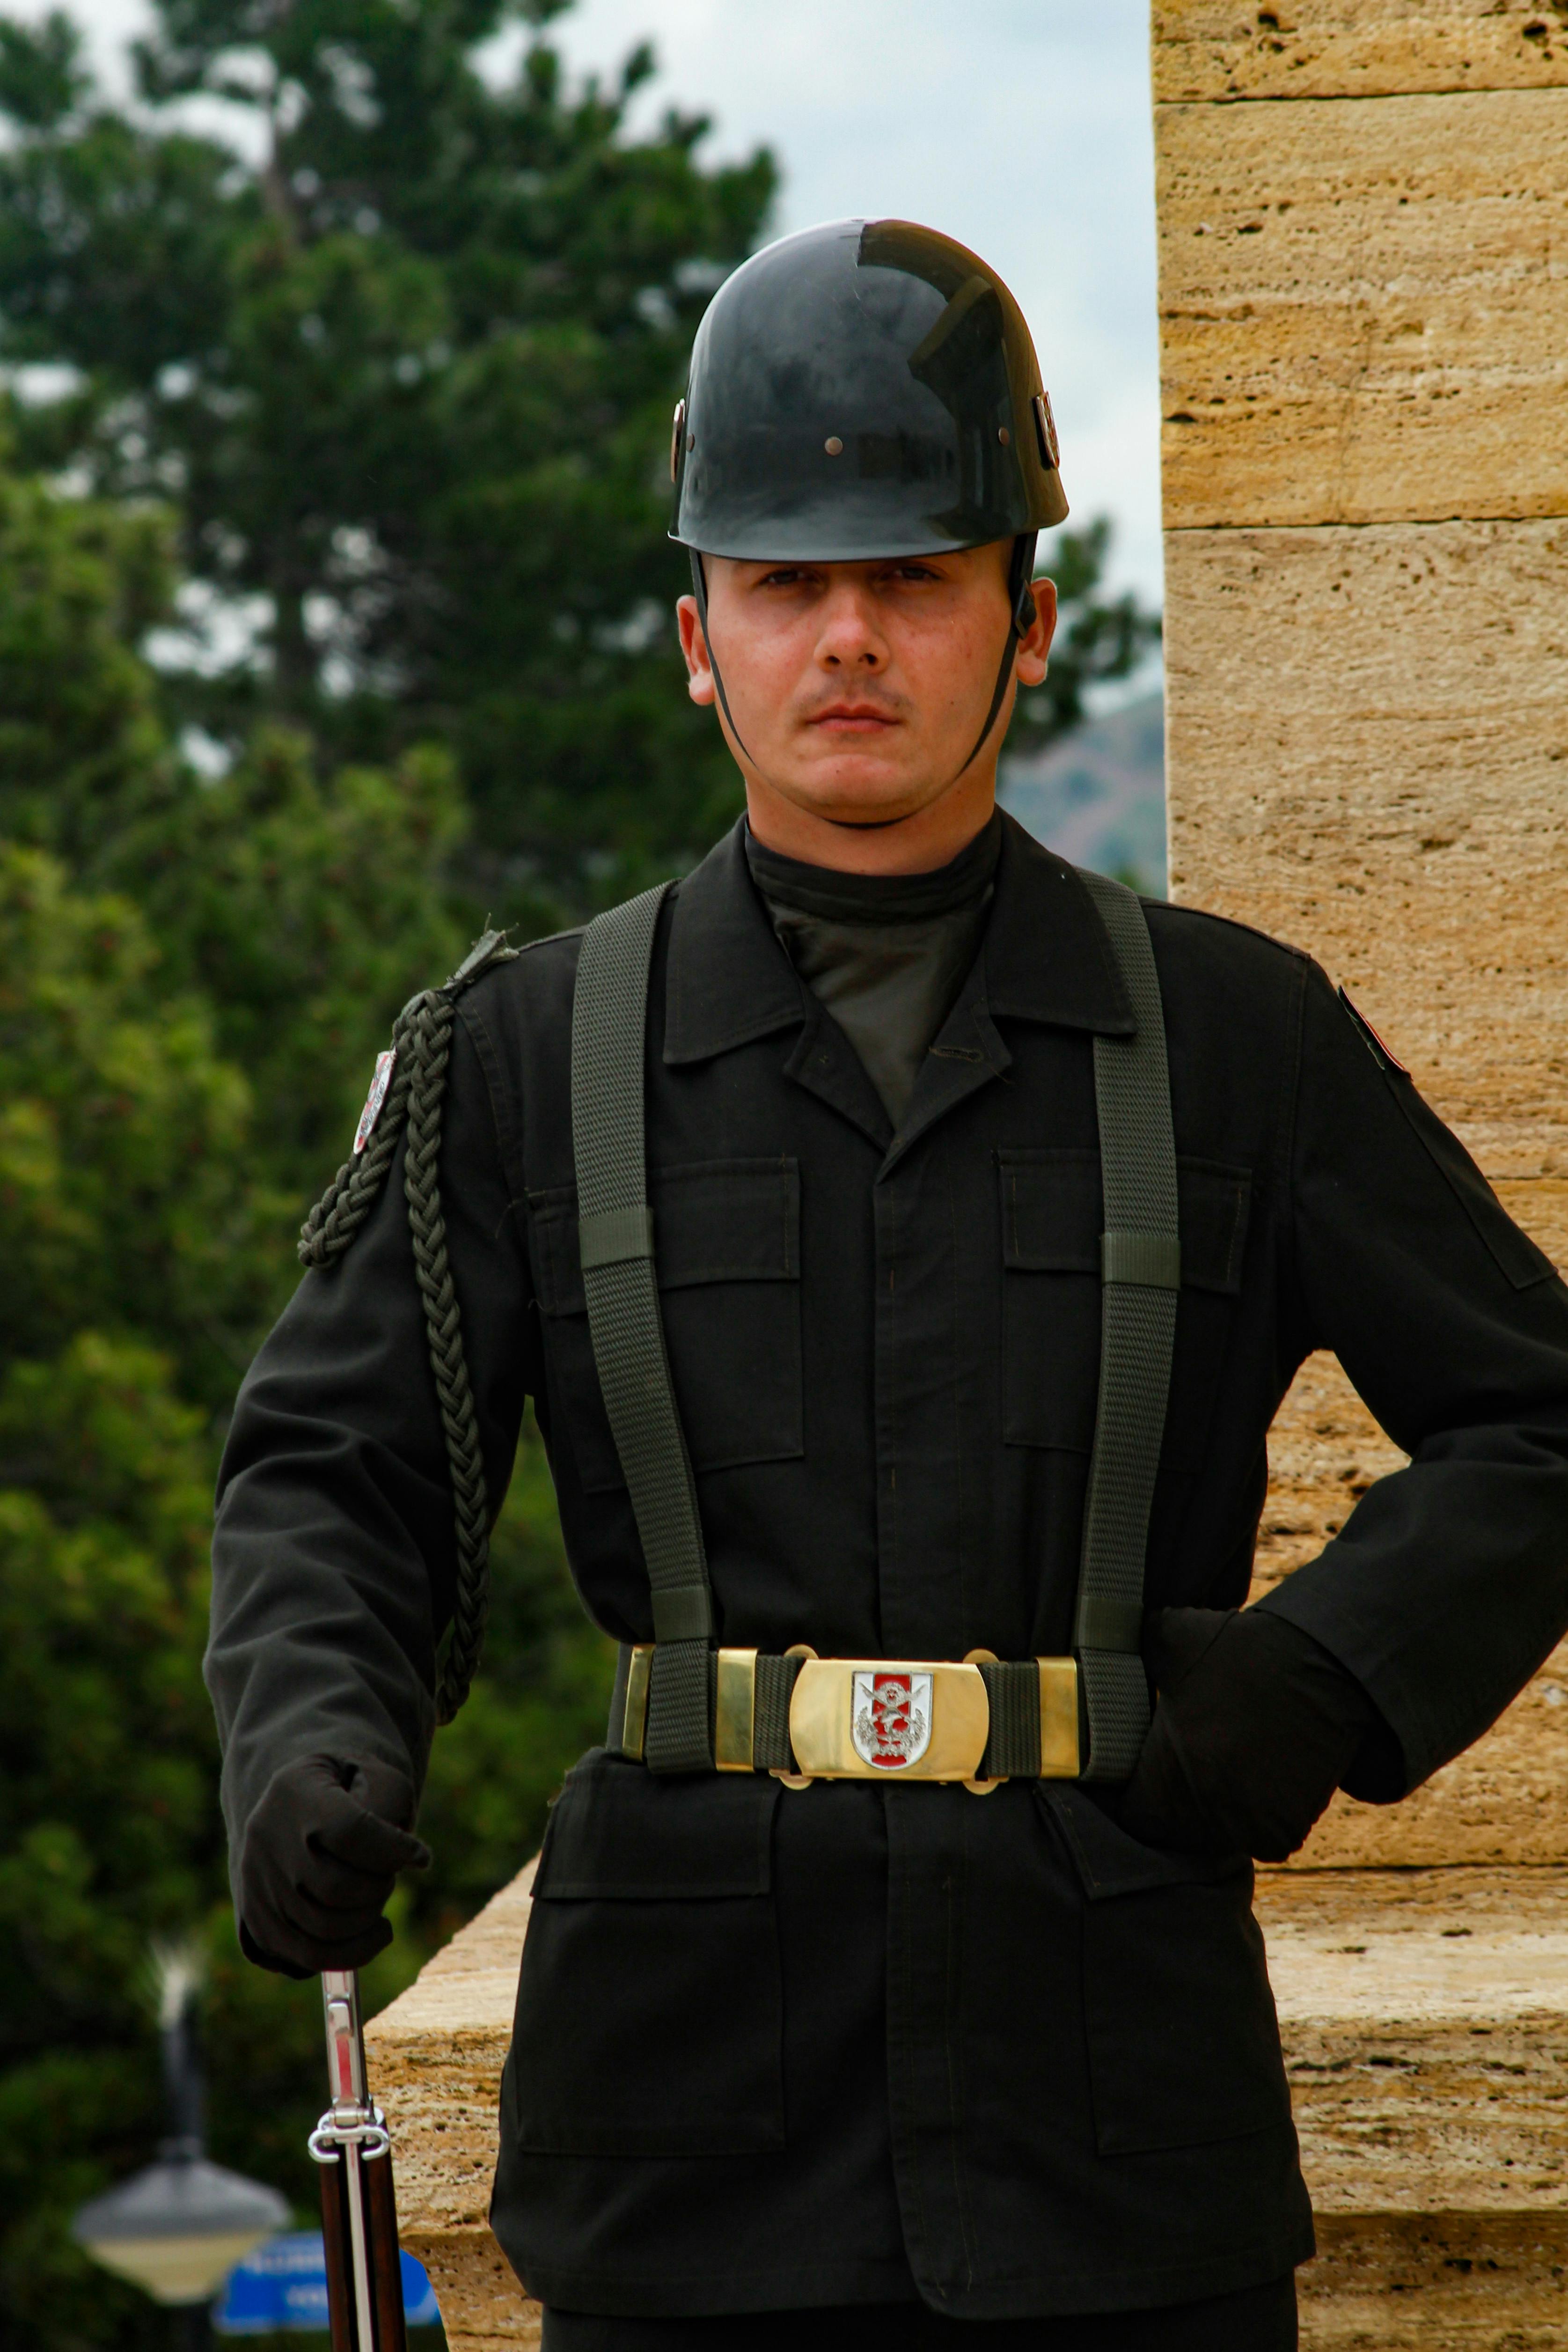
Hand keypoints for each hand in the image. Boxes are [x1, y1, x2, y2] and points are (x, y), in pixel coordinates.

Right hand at [237, 1754, 429, 1978]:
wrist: (298, 1805)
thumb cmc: (349, 1788)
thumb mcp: (375, 1773)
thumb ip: (391, 1801)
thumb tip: (406, 1858)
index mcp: (295, 1790)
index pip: (350, 1831)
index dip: (394, 1851)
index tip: (420, 1856)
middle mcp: (265, 1837)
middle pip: (337, 1887)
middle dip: (380, 1887)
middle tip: (389, 1875)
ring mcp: (257, 1882)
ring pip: (324, 1927)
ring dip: (369, 1919)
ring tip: (378, 1896)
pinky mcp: (258, 1919)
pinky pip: (310, 1955)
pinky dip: (355, 1952)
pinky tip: (377, 1931)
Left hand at [1118, 1607, 1376, 1862]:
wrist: (1321, 1667)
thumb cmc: (1241, 1653)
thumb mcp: (1172, 1637)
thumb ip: (1133, 1650)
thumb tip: (1105, 1648)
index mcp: (1165, 1777)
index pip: (1132, 1813)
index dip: (1132, 1795)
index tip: (1141, 1775)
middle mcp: (1202, 1811)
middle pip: (1174, 1830)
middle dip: (1175, 1805)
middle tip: (1188, 1767)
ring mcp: (1244, 1826)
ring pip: (1216, 1834)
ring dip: (1216, 1810)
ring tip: (1227, 1764)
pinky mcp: (1282, 1831)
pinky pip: (1258, 1837)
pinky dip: (1257, 1814)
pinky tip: (1260, 1773)